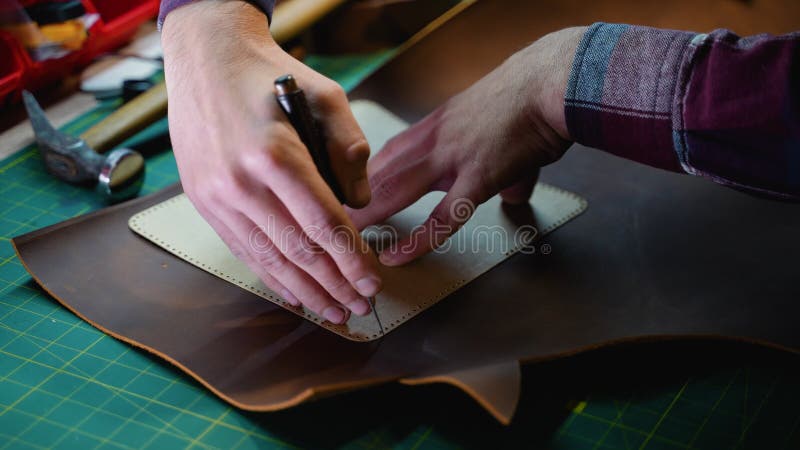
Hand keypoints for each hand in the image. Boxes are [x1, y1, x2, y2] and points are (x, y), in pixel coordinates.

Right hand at [162, 1, 380, 323]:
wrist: (206, 60)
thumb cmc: (270, 76)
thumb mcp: (326, 96)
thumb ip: (351, 149)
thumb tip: (361, 203)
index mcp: (275, 155)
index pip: (324, 224)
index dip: (351, 260)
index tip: (372, 282)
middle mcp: (241, 182)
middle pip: (298, 250)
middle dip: (334, 285)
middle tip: (360, 307)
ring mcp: (216, 197)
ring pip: (268, 259)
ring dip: (305, 291)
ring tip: (333, 312)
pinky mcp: (203, 203)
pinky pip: (242, 251)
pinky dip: (271, 277)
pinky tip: (295, 294)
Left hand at [348, 28, 584, 265]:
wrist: (550, 81)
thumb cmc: (529, 98)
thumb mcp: (494, 127)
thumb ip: (494, 164)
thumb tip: (513, 191)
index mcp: (434, 125)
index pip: (385, 155)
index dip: (360, 180)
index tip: (343, 199)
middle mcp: (433, 140)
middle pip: (379, 174)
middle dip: (350, 202)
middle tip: (326, 225)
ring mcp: (452, 158)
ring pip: (396, 192)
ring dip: (367, 219)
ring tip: (343, 244)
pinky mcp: (478, 177)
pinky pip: (442, 217)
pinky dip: (417, 240)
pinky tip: (397, 257)